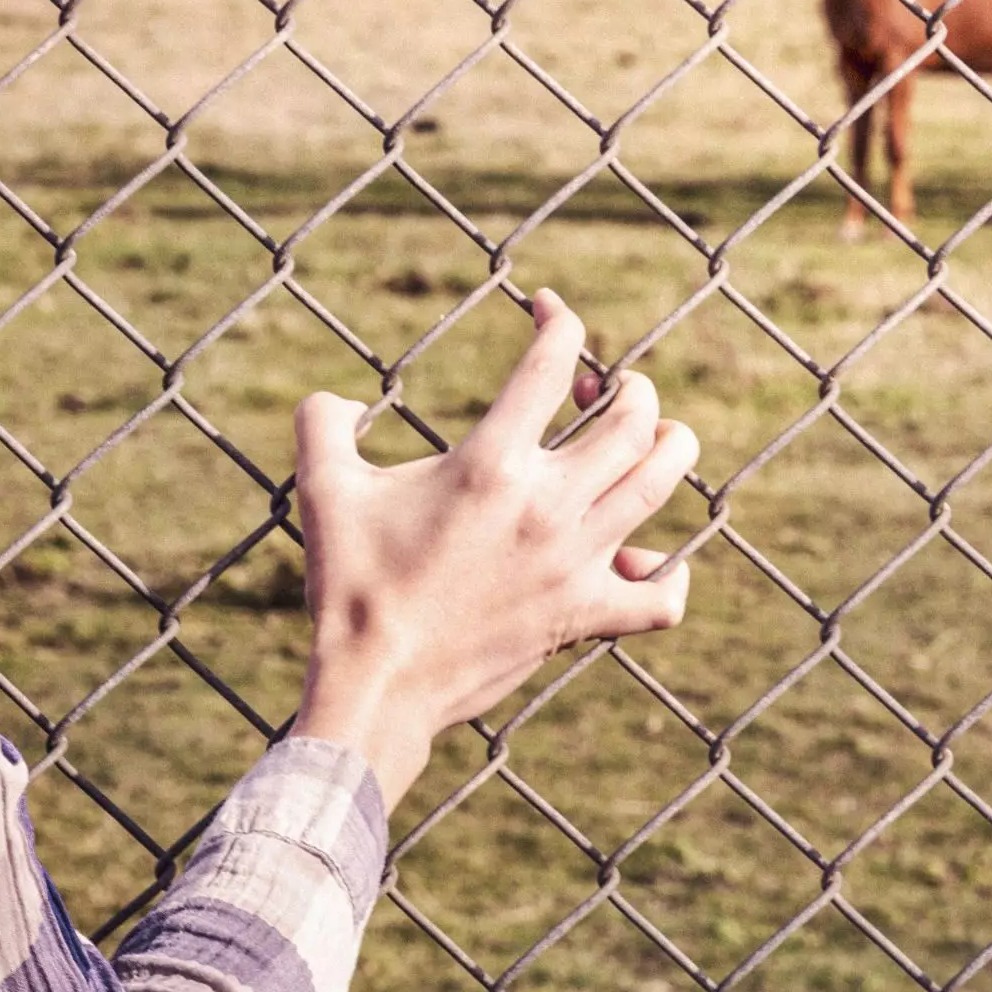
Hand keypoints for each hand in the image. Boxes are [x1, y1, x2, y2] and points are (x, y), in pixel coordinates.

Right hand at [288, 292, 696, 806]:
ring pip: (661, 487)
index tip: (550, 309)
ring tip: (654, 437)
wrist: (377, 683)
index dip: (560, 320)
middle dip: (629, 387)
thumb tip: (337, 400)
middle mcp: (546, 506)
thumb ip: (321, 422)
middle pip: (634, 420)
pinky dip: (669, 575)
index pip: (551, 363)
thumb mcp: (324, 488)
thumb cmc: (349, 583)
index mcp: (489, 464)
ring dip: (670, 448)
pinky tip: (647, 558)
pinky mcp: (582, 617)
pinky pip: (659, 597)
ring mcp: (573, 564)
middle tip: (600, 388)